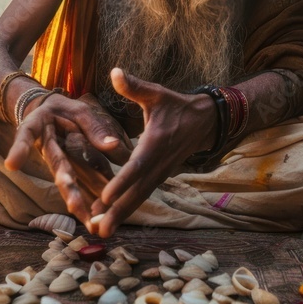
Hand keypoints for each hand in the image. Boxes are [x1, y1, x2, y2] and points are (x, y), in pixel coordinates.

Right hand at [5, 91, 132, 227]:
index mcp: (37, 127)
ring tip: (89, 221)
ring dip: (78, 202)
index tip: (12, 164)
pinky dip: (88, 200)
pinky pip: (79, 183)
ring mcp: (55, 161)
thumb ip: (93, 127)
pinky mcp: (66, 169)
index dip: (20, 148)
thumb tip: (113, 145)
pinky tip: (97, 216)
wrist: (49, 113)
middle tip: (74, 206)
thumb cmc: (62, 110)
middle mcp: (45, 148)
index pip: (26, 135)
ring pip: (66, 181)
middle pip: (55, 166)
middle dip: (67, 187)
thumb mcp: (76, 109)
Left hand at [92, 68, 218, 237]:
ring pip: (139, 198)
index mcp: (155, 143)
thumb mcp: (157, 93)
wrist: (204, 121)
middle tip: (98, 228)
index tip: (105, 197)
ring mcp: (159, 173)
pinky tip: (111, 221)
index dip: (121, 182)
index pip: (136, 166)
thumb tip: (115, 71)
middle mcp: (158, 163)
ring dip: (120, 215)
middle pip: (136, 191)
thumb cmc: (176, 106)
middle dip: (117, 210)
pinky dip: (127, 209)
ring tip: (100, 232)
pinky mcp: (158, 177)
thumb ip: (134, 86)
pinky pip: (141, 196)